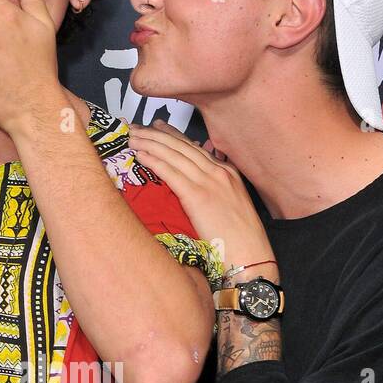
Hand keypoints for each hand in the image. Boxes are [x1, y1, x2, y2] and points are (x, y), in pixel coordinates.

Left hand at [127, 119, 276, 271]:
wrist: (250, 255)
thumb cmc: (240, 240)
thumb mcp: (232, 207)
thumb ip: (217, 191)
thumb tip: (196, 187)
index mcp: (228, 173)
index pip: (195, 148)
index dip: (174, 136)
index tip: (158, 127)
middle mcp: (219, 172)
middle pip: (182, 146)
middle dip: (157, 134)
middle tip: (137, 128)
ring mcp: (209, 181)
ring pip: (174, 155)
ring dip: (150, 143)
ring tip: (132, 137)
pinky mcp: (198, 196)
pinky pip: (171, 172)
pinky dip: (154, 160)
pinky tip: (140, 154)